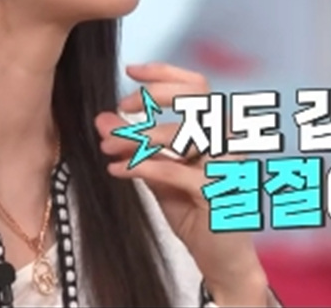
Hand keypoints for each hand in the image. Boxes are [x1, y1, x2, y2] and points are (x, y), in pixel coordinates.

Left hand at [95, 63, 270, 306]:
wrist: (220, 259)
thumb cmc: (194, 212)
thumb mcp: (158, 174)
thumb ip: (135, 147)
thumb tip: (101, 119)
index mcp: (218, 132)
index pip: (197, 86)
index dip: (164, 73)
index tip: (131, 71)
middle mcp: (229, 143)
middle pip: (196, 98)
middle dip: (154, 96)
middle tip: (122, 108)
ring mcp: (227, 166)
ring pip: (182, 135)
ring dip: (138, 138)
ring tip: (108, 148)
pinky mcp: (217, 193)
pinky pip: (173, 171)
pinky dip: (140, 168)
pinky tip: (116, 171)